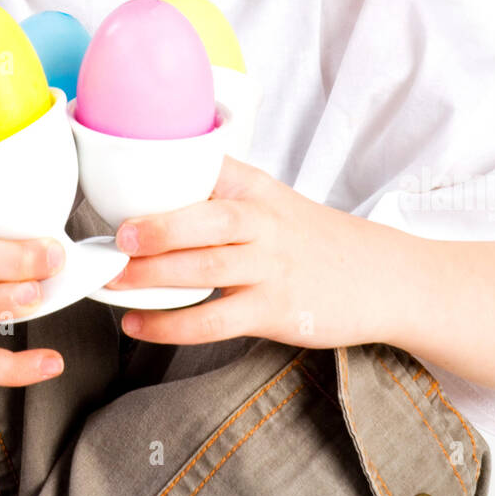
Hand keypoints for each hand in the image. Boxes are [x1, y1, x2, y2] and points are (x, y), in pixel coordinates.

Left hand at [104, 154, 388, 347]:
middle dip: (154, 228)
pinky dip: (170, 327)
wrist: (382, 278)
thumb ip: (220, 194)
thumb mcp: (272, 200)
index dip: (159, 174)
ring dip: (151, 277)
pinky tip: (139, 326)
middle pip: (204, 220)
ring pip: (203, 270)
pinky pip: (213, 321)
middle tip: (115, 238)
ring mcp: (270, 268)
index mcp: (255, 188)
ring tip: (112, 282)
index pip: (205, 168)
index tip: (113, 181)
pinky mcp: (274, 312)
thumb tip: (146, 199)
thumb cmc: (314, 240)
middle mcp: (263, 223)